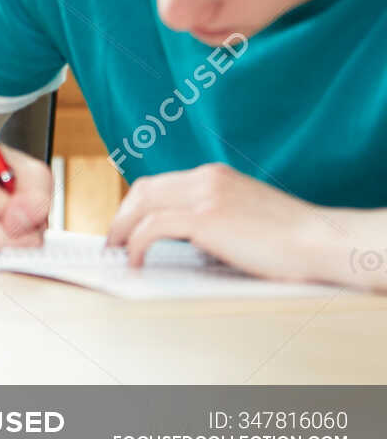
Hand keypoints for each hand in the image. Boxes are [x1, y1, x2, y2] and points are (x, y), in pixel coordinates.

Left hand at [106, 163, 344, 283]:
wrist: (323, 241)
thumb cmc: (294, 240)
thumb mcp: (248, 217)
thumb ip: (218, 219)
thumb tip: (191, 243)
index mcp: (216, 176)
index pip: (162, 184)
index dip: (138, 206)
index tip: (127, 227)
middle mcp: (206, 179)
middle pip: (144, 191)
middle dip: (123, 215)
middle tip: (114, 241)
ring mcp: (205, 196)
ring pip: (142, 205)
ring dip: (123, 229)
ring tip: (118, 252)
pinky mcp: (205, 218)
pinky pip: (152, 227)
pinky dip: (137, 244)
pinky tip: (136, 261)